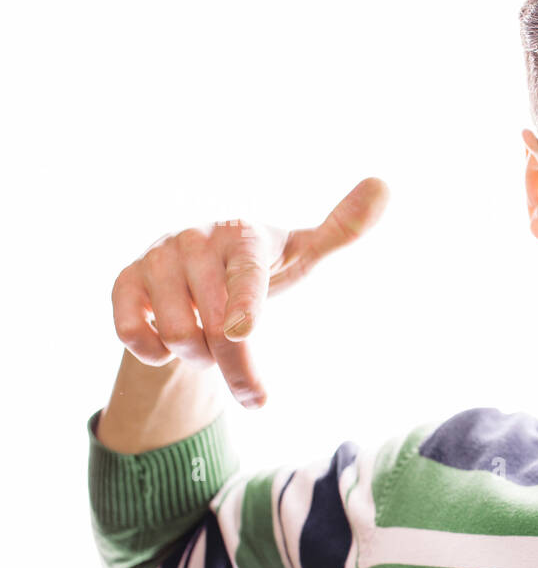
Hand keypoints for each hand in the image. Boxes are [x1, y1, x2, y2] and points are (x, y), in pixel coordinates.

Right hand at [111, 177, 389, 407]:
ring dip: (197, 359)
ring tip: (208, 343)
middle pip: (216, 326)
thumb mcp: (303, 252)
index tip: (243, 333)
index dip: (245, 305)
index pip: (246, 275)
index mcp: (243, 235)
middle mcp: (194, 239)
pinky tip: (170, 345)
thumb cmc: (261, 265)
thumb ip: (343, 228)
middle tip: (251, 383)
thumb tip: (384, 184)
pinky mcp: (124, 280)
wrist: (199, 273)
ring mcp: (155, 258)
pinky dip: (155, 354)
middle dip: (235, 366)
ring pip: (175, 335)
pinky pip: (132, 334)